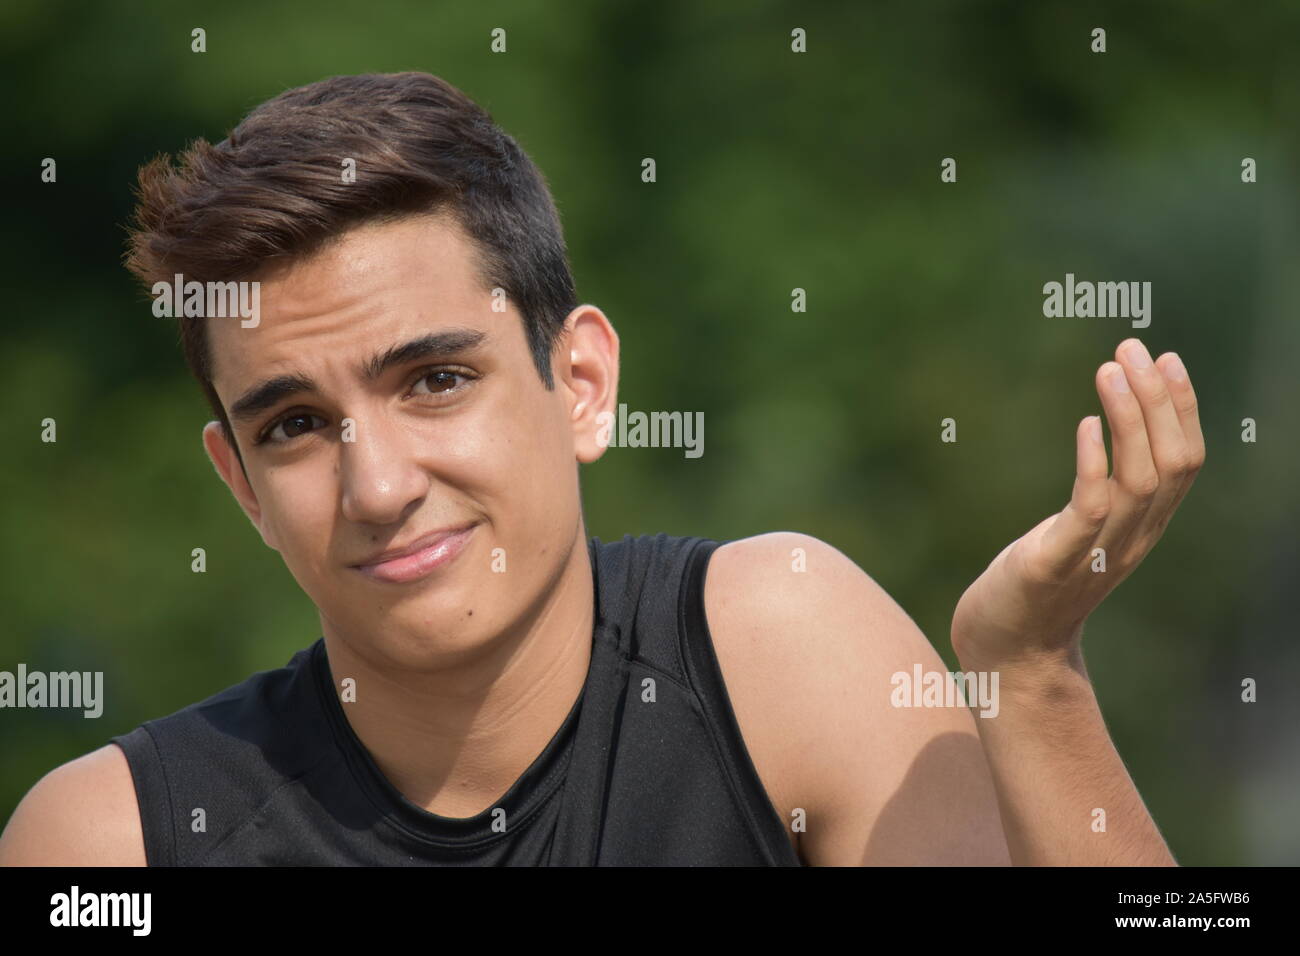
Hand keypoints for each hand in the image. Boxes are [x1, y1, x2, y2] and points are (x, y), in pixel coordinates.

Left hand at [951, 338, 1205, 669]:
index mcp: (1143, 527)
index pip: (1185, 461)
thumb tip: (1107, 430)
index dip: (1182, 408)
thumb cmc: (1037, 585)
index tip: (1164, 357)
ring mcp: (1097, 553)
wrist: (1008, 654)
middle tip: (1133, 347)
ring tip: (1108, 369)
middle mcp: (1132, 539)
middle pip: (1173, 462)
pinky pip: (1090, 511)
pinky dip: (1093, 465)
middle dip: (1159, 399)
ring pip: (1140, 479)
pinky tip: (1085, 424)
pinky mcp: (1054, 564)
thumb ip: (1104, 491)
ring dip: (1128, 418)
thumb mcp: (1081, 532)